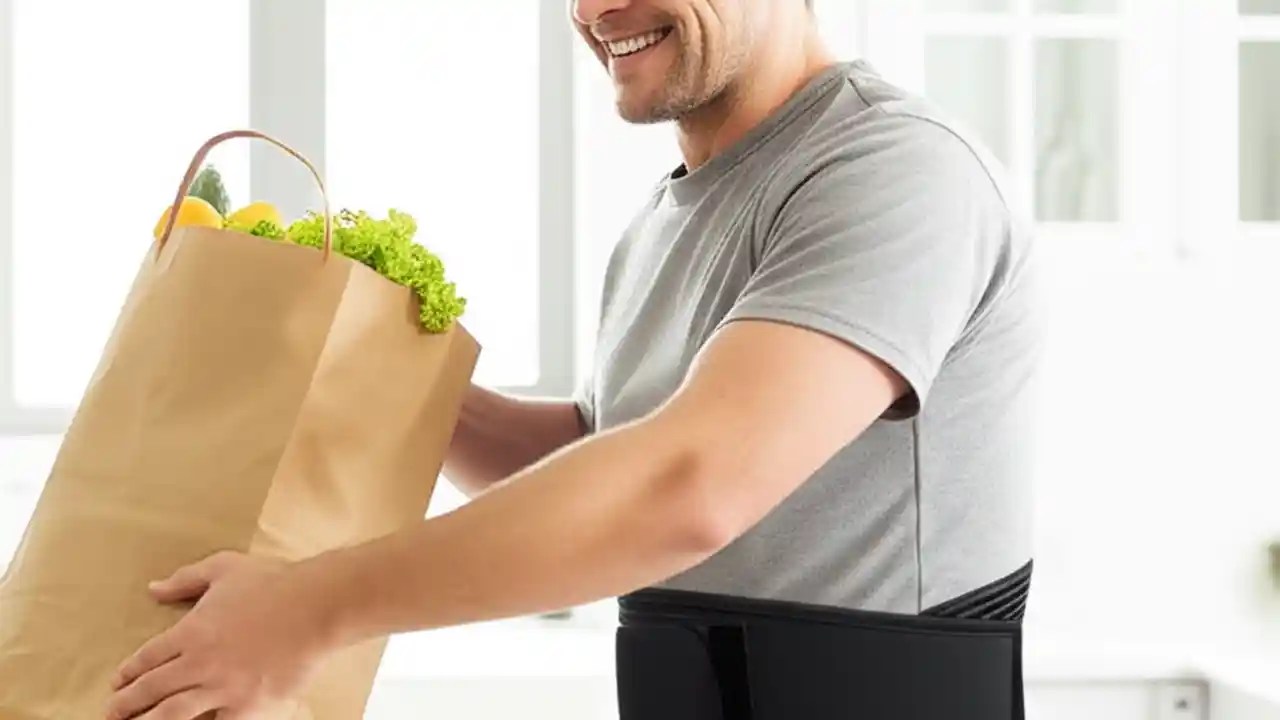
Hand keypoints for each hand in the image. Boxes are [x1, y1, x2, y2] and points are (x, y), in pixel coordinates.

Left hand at [105, 551, 335, 719]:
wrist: (316, 605)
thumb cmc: (274, 583)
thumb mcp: (224, 568)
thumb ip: (185, 579)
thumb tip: (154, 588)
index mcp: (190, 631)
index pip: (147, 658)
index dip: (128, 674)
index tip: (117, 684)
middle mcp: (199, 663)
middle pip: (151, 691)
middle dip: (125, 706)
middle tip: (111, 715)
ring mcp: (223, 687)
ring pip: (172, 715)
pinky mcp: (248, 706)